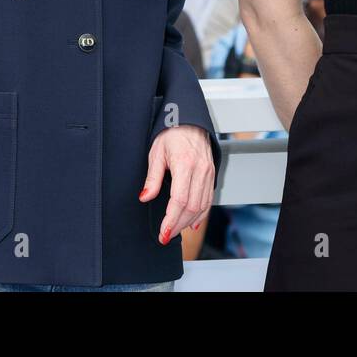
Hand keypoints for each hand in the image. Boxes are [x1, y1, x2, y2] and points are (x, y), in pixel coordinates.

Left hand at [140, 124, 214, 244]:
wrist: (189, 121)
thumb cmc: (171, 133)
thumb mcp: (156, 152)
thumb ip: (152, 177)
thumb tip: (145, 197)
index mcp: (185, 163)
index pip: (180, 199)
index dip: (171, 219)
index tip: (163, 232)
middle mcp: (200, 170)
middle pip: (192, 207)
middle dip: (178, 225)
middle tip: (165, 236)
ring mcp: (208, 172)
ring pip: (202, 206)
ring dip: (188, 222)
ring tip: (175, 231)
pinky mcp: (211, 174)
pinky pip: (208, 199)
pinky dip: (201, 214)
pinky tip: (192, 223)